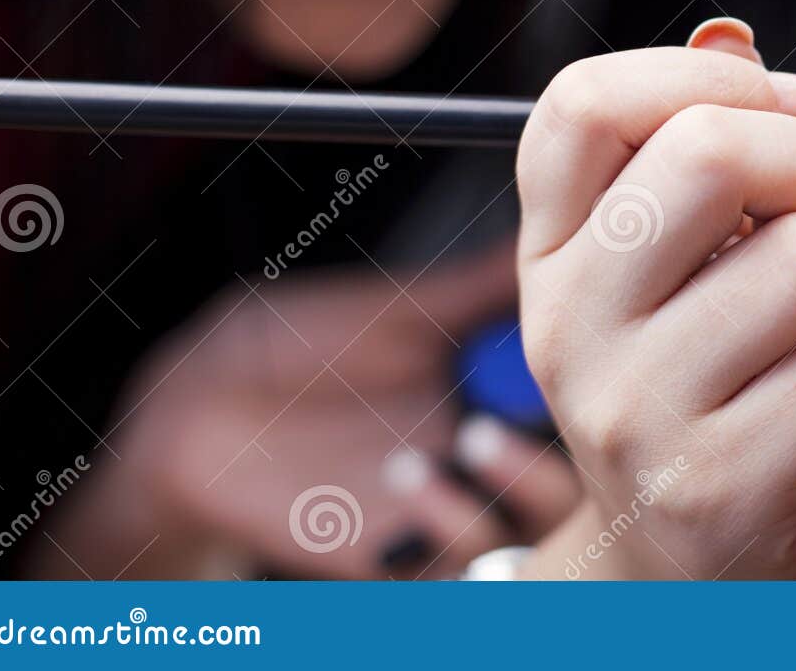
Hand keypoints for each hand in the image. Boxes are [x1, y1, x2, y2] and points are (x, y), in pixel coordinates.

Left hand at [23, 240, 579, 578]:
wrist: (200, 410)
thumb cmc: (296, 347)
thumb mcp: (398, 306)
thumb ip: (480, 285)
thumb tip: (552, 229)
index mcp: (495, 392)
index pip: (580, 399)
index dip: (595, 381)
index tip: (585, 347)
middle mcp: (483, 455)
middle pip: (576, 474)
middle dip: (567, 446)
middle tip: (524, 406)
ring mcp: (447, 507)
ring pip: (531, 528)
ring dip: (514, 489)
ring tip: (460, 442)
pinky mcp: (399, 555)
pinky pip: (456, 565)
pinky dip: (451, 526)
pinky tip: (406, 480)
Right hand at [514, 28, 795, 579]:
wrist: (695, 575)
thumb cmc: (706, 387)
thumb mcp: (667, 271)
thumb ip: (691, 147)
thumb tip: (735, 36)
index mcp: (551, 257)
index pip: (583, 106)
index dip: (702, 72)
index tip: (784, 99)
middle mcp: (568, 329)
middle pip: (705, 154)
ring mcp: (632, 414)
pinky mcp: (714, 488)